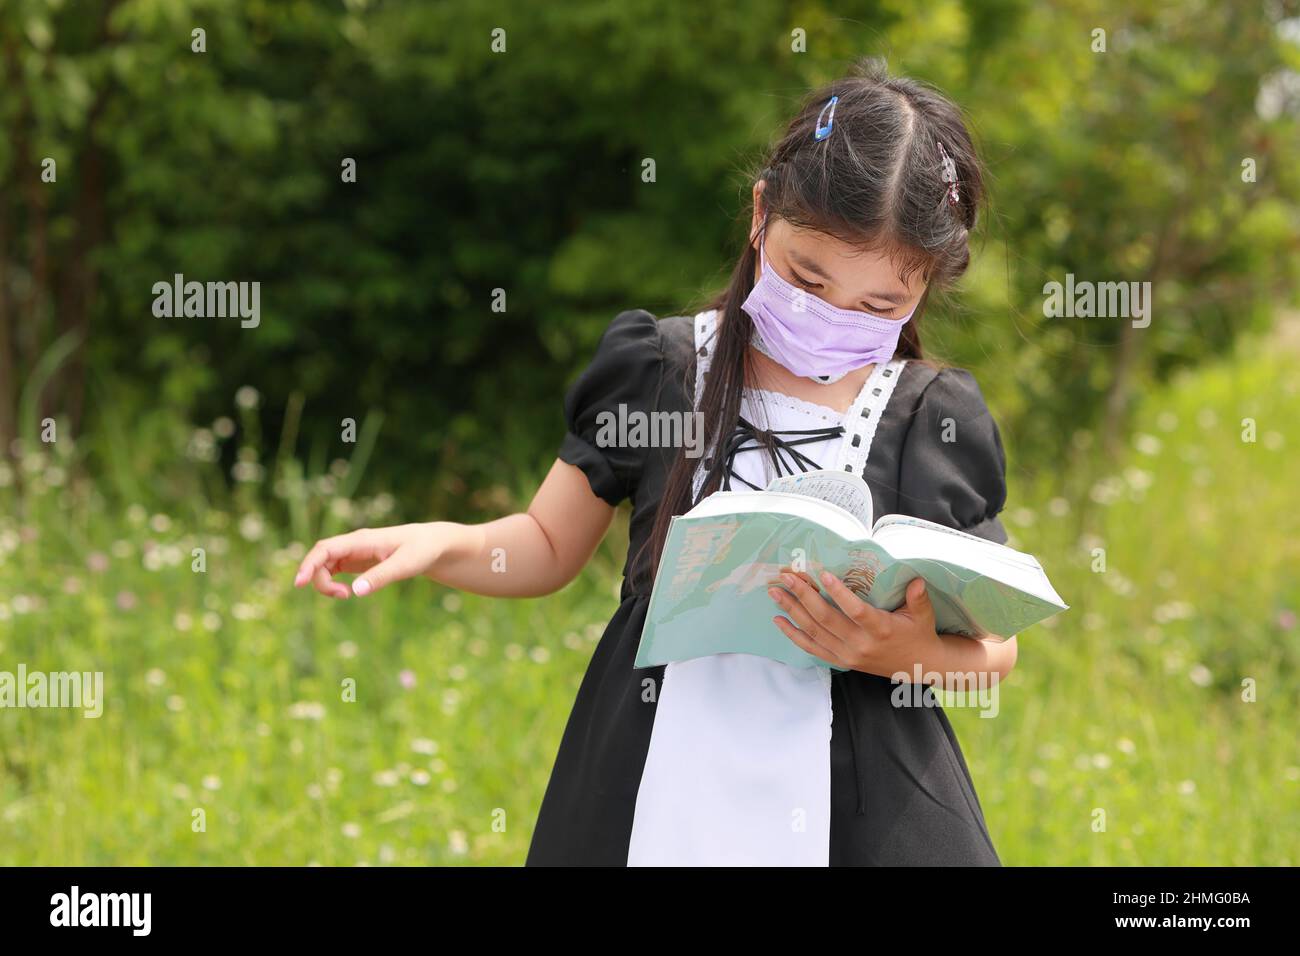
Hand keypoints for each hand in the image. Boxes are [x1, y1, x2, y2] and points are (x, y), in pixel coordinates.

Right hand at [293, 523, 445, 598]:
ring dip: (325, 583)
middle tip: (343, 596)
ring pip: (324, 565)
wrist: (432, 545)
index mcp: (362, 539)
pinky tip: (345, 592)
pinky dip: (331, 582)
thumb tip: (355, 591)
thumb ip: (381, 577)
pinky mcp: (356, 561)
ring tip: (345, 595)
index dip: (309, 564)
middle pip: (320, 558)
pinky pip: (332, 570)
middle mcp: (353, 544)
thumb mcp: (406, 565)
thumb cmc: (421, 551)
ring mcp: (353, 552)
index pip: (326, 548)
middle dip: (319, 579)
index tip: (300, 582)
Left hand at [768, 568, 944, 679]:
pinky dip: (794, 634)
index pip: (856, 611)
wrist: (919, 666)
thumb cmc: (919, 633)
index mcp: (881, 629)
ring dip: (792, 611)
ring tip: (775, 593)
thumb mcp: (923, 614)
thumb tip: (917, 581)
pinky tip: (779, 620)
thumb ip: (918, 597)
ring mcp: (848, 655)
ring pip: (814, 632)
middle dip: (803, 596)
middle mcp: (861, 644)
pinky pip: (812, 648)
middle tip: (786, 577)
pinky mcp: (841, 661)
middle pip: (826, 619)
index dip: (838, 593)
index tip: (822, 574)